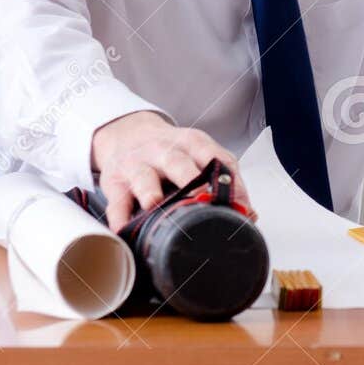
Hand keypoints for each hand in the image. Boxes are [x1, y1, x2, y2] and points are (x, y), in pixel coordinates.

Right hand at [89, 110, 247, 231]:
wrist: (127, 134)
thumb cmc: (170, 151)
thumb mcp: (199, 153)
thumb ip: (226, 179)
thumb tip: (248, 214)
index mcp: (191, 143)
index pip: (211, 154)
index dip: (224, 176)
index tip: (235, 199)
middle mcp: (163, 151)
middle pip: (176, 161)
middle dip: (189, 178)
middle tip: (200, 197)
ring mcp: (137, 165)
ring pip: (143, 177)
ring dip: (150, 191)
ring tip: (155, 204)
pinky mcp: (114, 182)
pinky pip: (116, 202)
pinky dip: (120, 218)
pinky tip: (125, 230)